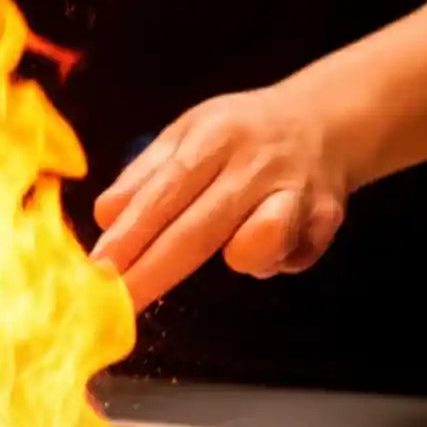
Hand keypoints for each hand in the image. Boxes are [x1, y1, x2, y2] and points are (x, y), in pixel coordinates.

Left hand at [90, 88, 349, 311]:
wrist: (327, 121)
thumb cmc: (240, 136)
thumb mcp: (187, 135)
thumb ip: (144, 177)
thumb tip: (105, 218)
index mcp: (214, 136)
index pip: (162, 194)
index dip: (129, 237)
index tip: (99, 272)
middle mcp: (256, 162)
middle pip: (197, 229)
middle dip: (153, 273)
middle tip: (120, 305)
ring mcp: (295, 191)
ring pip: (256, 245)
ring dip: (236, 259)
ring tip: (231, 249)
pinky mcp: (327, 220)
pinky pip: (287, 259)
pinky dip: (271, 262)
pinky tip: (269, 244)